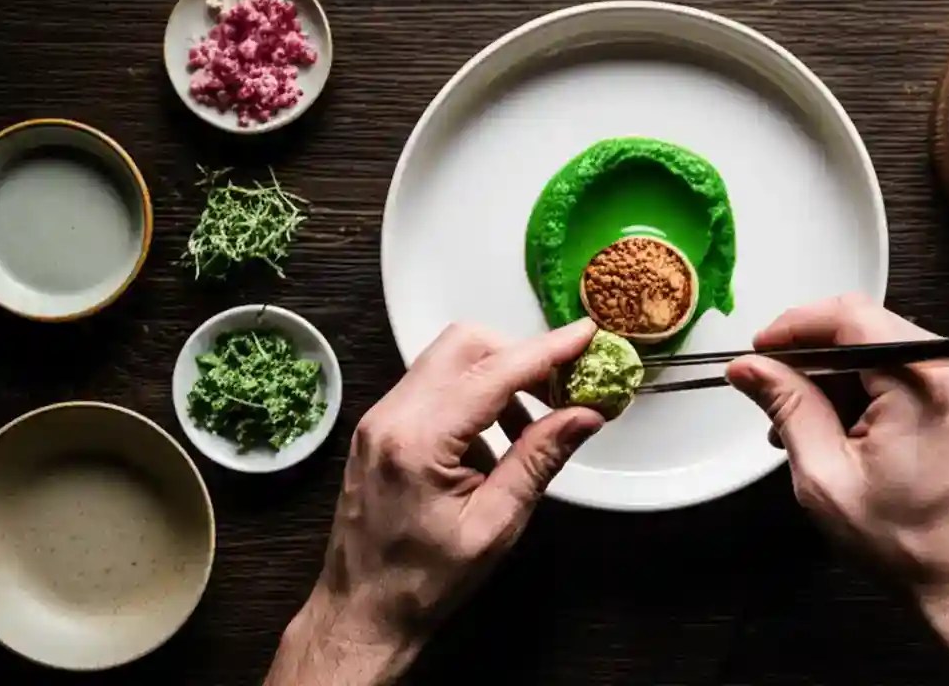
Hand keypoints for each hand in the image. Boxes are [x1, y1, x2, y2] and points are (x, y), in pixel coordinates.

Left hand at [266, 320, 603, 685]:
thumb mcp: (496, 524)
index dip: (546, 350)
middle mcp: (391, 416)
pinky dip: (472, 397)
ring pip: (448, 360)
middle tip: (562, 388)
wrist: (362, 612)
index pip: (493, 372)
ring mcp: (379, 418)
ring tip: (531, 428)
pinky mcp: (380, 427)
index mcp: (419, 441)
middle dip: (520, 356)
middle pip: (464, 345)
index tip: (586, 336)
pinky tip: (494, 443)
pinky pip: (433, 386)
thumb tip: (585, 413)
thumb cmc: (425, 581)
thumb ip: (539, 459)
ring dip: (498, 377)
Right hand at [726, 293, 948, 591]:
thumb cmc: (915, 542)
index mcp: (921, 379)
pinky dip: (858, 390)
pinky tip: (833, 428)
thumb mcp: (827, 475)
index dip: (792, 328)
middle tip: (770, 390)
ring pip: (875, 349)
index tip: (759, 351)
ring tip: (798, 425)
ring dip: (830, 377)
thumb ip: (787, 408)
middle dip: (808, 357)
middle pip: (860, 327)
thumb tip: (752, 369)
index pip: (846, 317)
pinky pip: (896, 370)